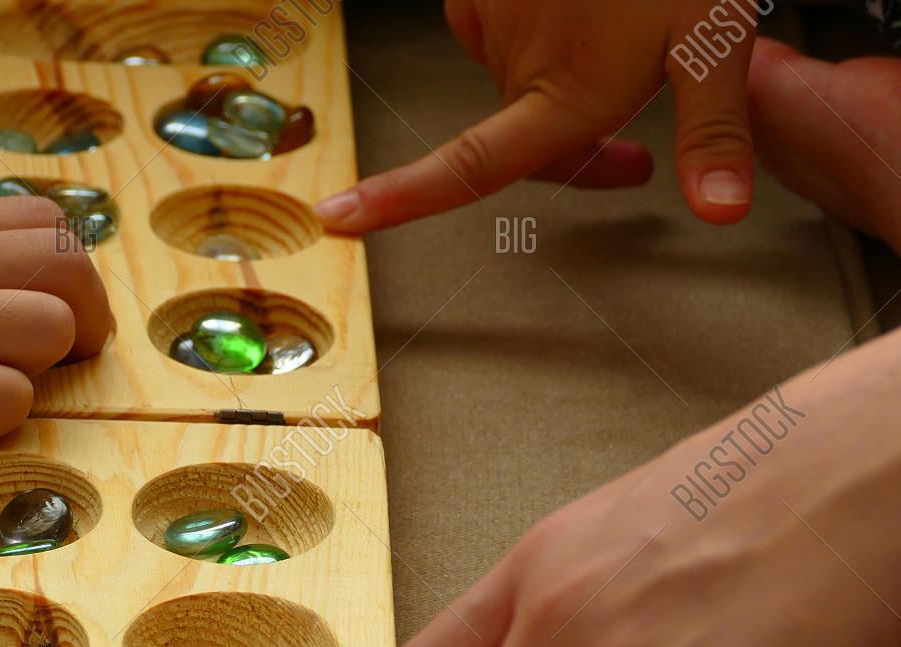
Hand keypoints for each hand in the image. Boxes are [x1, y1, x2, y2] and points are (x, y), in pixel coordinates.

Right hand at [0, 198, 109, 542]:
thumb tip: (7, 295)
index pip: (37, 219)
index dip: (70, 273)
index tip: (65, 316)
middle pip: (65, 262)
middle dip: (86, 321)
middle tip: (69, 366)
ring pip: (50, 329)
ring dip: (41, 376)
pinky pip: (9, 400)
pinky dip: (1, 427)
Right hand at [319, 0, 757, 231]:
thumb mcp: (712, 43)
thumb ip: (714, 132)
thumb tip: (719, 212)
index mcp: (560, 92)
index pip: (466, 165)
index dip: (398, 198)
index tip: (335, 219)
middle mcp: (513, 63)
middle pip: (520, 141)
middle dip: (572, 152)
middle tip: (636, 160)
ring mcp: (489, 22)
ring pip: (514, 91)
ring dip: (554, 91)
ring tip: (609, 56)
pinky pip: (501, 42)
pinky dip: (535, 45)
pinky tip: (576, 20)